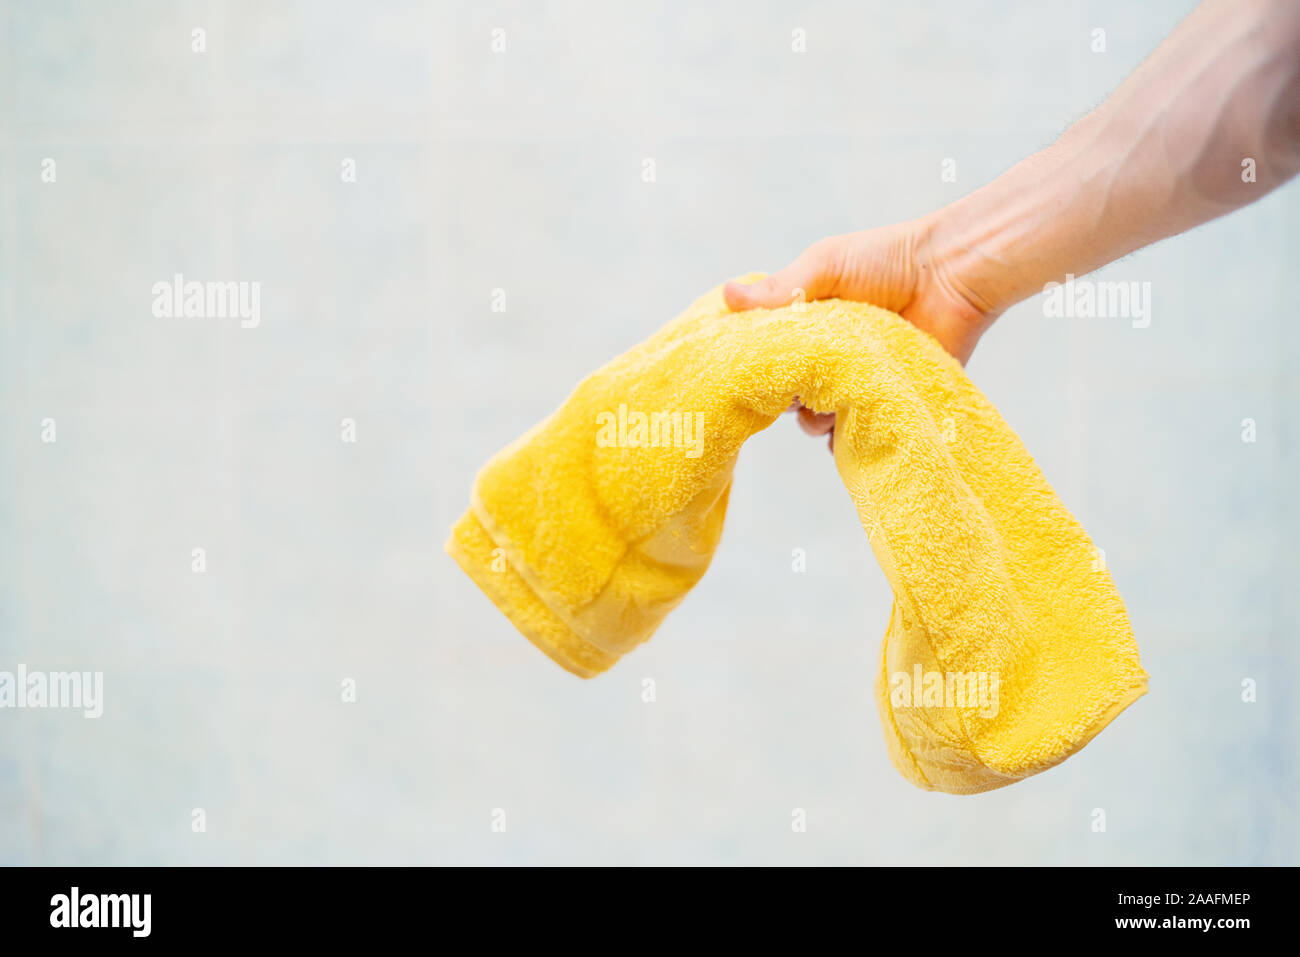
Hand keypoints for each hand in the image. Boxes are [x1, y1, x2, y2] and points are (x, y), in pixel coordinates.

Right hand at [722, 217, 997, 447]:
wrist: (951, 275)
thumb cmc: (887, 259)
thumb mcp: (824, 265)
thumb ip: (779, 289)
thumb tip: (727, 296)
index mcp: (806, 328)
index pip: (766, 360)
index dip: (757, 368)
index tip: (754, 368)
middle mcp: (827, 361)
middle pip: (786, 396)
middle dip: (787, 396)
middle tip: (801, 382)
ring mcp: (856, 384)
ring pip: (816, 421)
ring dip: (818, 416)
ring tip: (837, 395)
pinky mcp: (886, 403)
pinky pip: (855, 436)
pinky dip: (849, 436)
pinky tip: (854, 418)